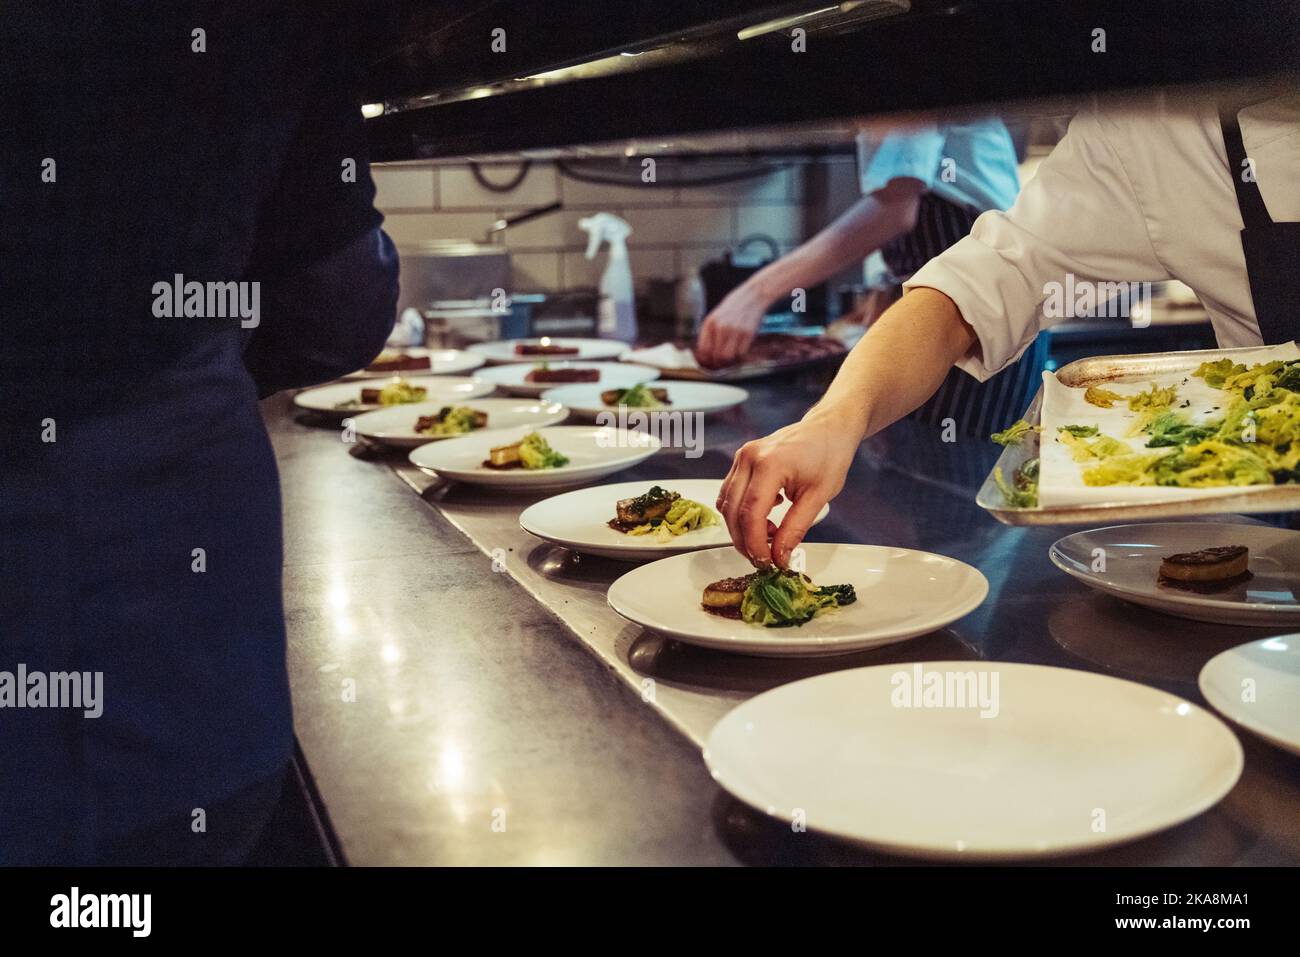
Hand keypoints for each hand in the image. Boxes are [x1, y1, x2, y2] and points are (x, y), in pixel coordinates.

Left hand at [694, 283, 768, 368]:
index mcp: (710, 322)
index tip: (710, 362)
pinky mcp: (747, 333)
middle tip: (722, 363)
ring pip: (728, 357)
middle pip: (716, 356)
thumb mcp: (717, 315)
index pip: (703, 349)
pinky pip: (741, 353)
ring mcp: (734, 331)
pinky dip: (740, 356)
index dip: (706, 359)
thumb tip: (706, 352)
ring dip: (729, 361)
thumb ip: (710, 331)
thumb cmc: (735, 306)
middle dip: (718, 363)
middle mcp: (720, 327)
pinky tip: (740, 350)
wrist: (753, 295)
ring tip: (731, 357)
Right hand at [716, 407, 860, 568]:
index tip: (767, 562)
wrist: (828, 428)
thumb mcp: (818, 496)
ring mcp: (741, 457)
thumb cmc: (829, 455)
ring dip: (741, 528)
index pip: (752, 513)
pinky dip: (741, 513)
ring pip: (726, 504)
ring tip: (768, 538)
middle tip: (764, 558)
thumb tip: (779, 555)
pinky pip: (730, 493)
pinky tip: (765, 518)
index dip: (756, 544)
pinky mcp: (741, 461)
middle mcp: (749, 458)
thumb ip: (795, 528)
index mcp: (770, 464)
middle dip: (745, 541)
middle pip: (733, 511)